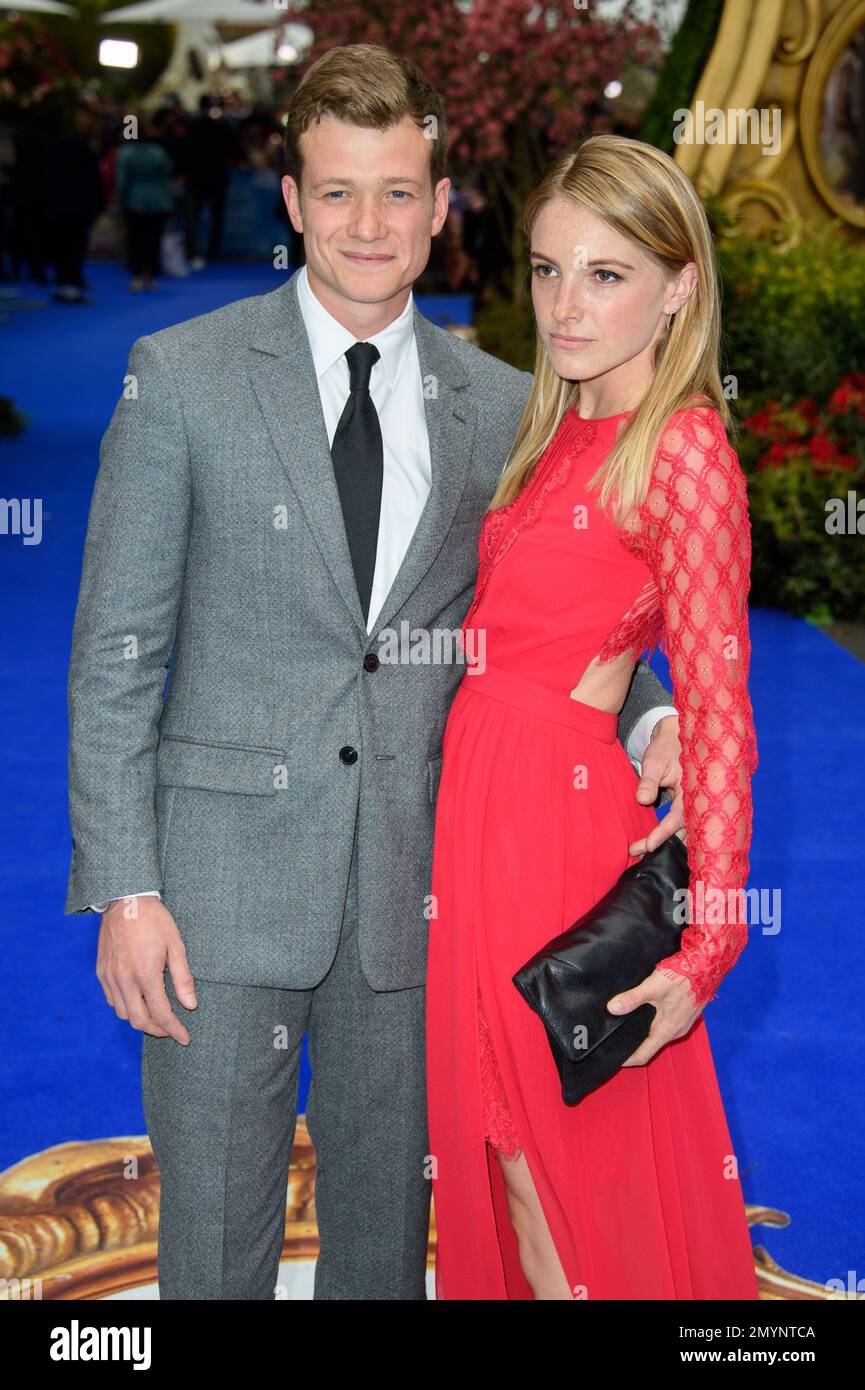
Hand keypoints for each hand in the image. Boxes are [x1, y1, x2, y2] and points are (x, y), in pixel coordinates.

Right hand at [96, 896, 196, 1044]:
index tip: (185, 1038)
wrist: (125, 900)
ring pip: (123, 1014)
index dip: (174, 1030)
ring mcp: (110, 977)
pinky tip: (138, 1001)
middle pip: (139, 1021)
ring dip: (141, 1020)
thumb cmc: (155, 920)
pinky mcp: (101, 972)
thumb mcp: (176, 946)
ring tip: (157, 1016)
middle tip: (172, 1030)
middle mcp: (124, 979)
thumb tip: (190, 1005)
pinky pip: (112, 1000)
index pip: (161, 1014)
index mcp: (145, 974)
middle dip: (157, 1031)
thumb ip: (183, 978)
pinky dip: (126, 1007)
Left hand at [607, 968, 702, 1065]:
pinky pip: (669, 1026)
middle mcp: (676, 1031)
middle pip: (652, 1046)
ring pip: (661, 1035)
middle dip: (635, 1046)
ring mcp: (683, 1024)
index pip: (644, 1055)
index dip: (628, 1060)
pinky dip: (657, 1025)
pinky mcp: (687, 1015)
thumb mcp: (652, 987)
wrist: (707, 966)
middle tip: (619, 1042)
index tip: (615, 1061)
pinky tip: (650, 1014)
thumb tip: (612, 1008)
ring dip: (647, 1034)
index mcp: (666, 1030)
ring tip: (630, 1028)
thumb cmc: (683, 977)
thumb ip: (631, 998)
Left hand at [629, 713, 684, 854]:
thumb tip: (642, 800)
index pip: (677, 818)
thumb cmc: (665, 748)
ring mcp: (692, 804)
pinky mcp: (686, 806)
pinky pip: (679, 824)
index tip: (648, 846)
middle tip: (637, 853)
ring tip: (640, 851)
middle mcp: (695, 801)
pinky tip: (651, 841)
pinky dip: (667, 834)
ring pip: (681, 830)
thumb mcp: (655, 761)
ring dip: (664, 841)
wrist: (675, 737)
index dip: (663, 834)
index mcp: (691, 790)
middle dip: (660, 844)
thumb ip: (649, 781)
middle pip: (680, 831)